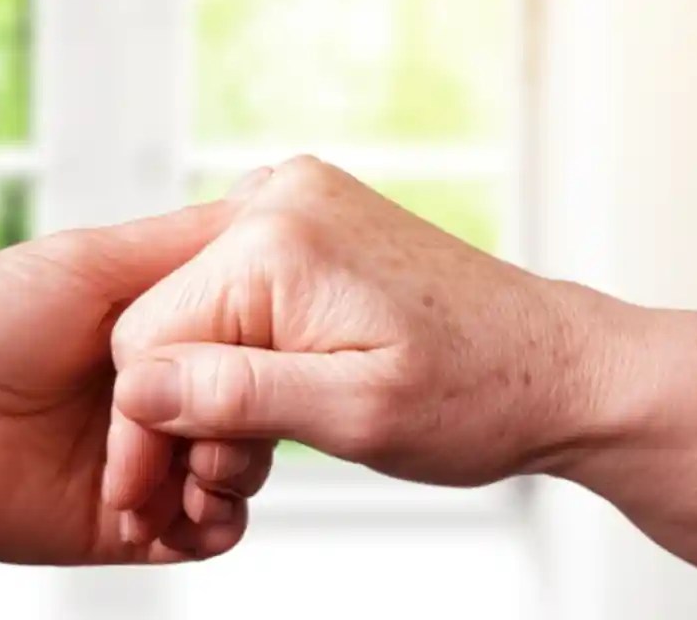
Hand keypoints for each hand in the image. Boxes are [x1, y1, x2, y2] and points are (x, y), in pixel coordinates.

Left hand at [0, 195, 270, 564]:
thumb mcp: (90, 260)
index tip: (277, 344)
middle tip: (225, 413)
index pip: (246, 343)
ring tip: (200, 464)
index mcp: (154, 337)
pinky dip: (216, 523)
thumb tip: (262, 206)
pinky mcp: (127, 526)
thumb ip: (180, 244)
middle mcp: (155, 399)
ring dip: (236, 470)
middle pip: (251, 411)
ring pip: (237, 473)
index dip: (267, 346)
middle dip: (254, 416)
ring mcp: (144, 464)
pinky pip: (204, 536)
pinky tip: (193, 506)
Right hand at [107, 156, 621, 497]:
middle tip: (231, 478)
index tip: (169, 494)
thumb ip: (236, 396)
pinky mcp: (311, 224)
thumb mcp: (355, 416)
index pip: (146, 339)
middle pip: (165, 321)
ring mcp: (295, 205)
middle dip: (185, 411)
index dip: (149, 428)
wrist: (558, 365)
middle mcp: (277, 200)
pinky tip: (281, 395)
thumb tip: (138, 389)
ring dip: (215, 386)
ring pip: (196, 310)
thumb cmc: (481, 393)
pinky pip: (235, 292)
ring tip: (266, 445)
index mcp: (277, 241)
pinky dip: (242, 352)